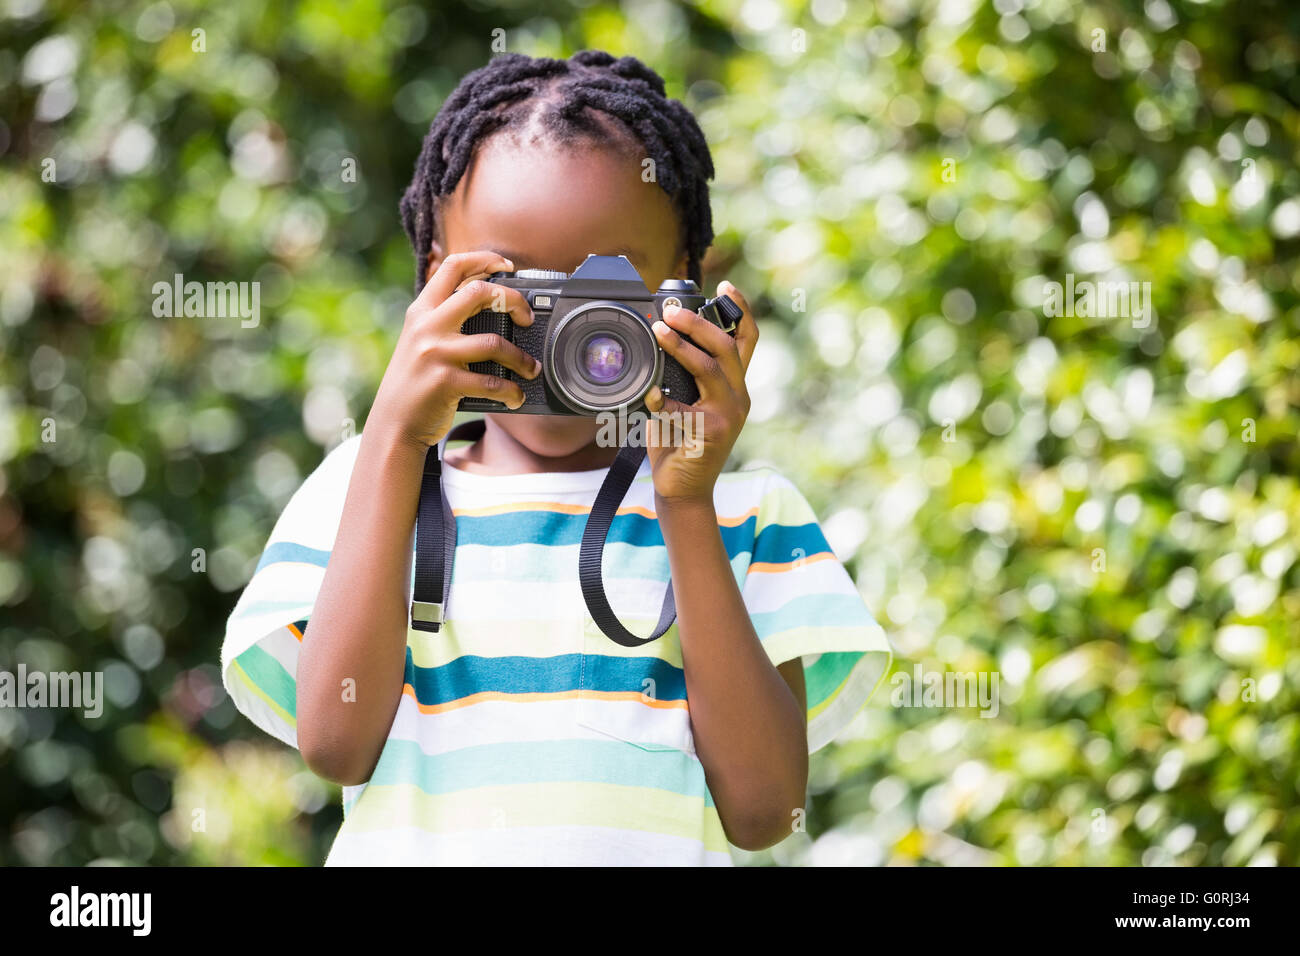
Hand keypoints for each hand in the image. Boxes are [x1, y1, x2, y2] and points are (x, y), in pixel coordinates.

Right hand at [369, 251, 541, 450]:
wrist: (393, 424)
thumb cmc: (414, 383)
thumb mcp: (418, 341)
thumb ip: (442, 320)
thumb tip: (483, 301)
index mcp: (422, 311)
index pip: (452, 267)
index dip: (483, 259)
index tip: (507, 265)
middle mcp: (427, 327)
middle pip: (479, 292)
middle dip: (513, 300)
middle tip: (526, 318)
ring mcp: (436, 353)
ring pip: (494, 342)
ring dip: (521, 358)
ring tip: (531, 369)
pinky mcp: (446, 382)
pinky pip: (492, 382)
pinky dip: (511, 391)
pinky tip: (516, 397)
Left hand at [644, 280, 757, 504]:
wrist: (683, 489)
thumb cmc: (679, 442)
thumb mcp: (685, 402)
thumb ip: (681, 376)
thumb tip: (659, 338)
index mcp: (734, 385)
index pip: (746, 340)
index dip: (740, 309)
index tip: (724, 285)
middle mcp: (738, 396)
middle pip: (727, 347)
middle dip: (698, 323)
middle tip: (671, 311)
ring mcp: (728, 415)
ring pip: (710, 369)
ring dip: (682, 347)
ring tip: (659, 332)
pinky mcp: (711, 433)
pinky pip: (682, 408)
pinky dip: (660, 400)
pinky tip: (647, 395)